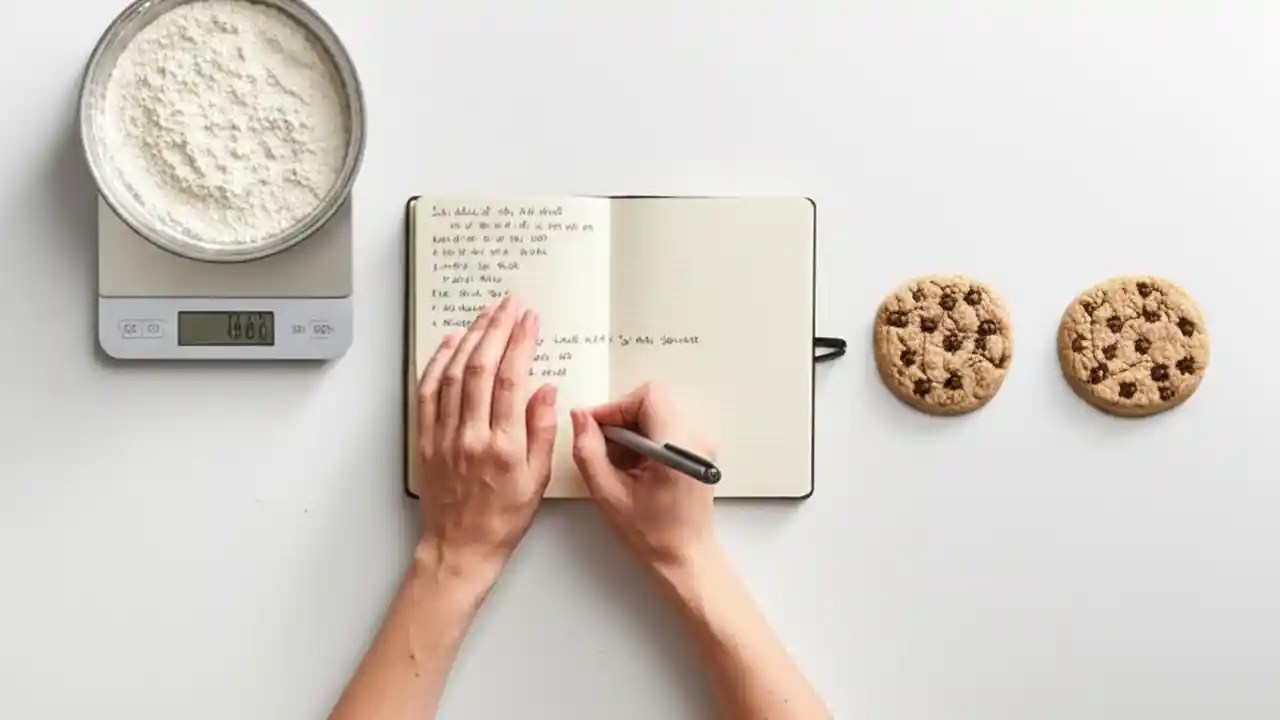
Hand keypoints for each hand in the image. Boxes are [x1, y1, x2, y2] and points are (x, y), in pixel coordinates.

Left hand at [416, 296, 557, 580]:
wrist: (459, 548)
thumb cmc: (502, 519)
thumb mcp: (537, 480)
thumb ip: (542, 431)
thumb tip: (545, 389)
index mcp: (503, 446)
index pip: (511, 379)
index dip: (520, 343)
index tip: (529, 320)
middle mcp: (471, 435)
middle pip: (481, 367)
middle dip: (497, 328)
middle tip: (509, 304)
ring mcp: (444, 435)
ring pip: (454, 373)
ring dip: (471, 338)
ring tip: (486, 314)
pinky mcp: (427, 439)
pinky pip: (429, 391)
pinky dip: (439, 362)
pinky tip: (452, 343)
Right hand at [570, 383, 717, 573]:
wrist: (686, 556)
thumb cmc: (653, 534)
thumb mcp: (609, 494)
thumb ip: (589, 451)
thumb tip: (580, 417)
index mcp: (677, 447)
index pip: (648, 396)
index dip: (616, 406)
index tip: (596, 425)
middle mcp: (696, 438)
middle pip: (653, 401)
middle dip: (622, 418)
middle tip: (605, 446)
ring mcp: (701, 443)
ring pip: (659, 412)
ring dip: (633, 429)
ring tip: (621, 462)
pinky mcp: (699, 450)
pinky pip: (668, 426)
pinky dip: (646, 438)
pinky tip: (636, 466)